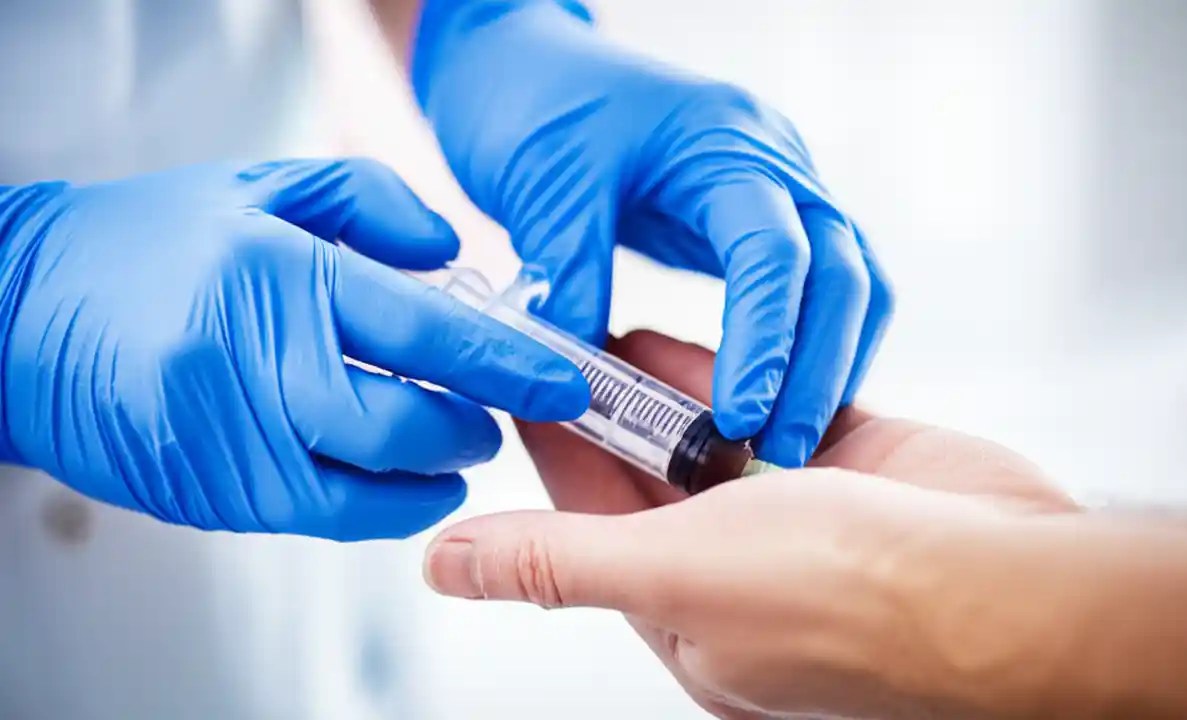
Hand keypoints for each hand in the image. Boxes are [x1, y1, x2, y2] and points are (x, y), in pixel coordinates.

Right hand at [0, 159, 588, 540]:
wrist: (19, 314)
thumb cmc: (143, 246)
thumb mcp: (260, 186)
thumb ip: (370, 204)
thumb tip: (452, 257)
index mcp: (278, 275)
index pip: (427, 332)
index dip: (508, 363)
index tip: (559, 379)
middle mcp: (254, 363)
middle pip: (406, 426)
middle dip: (472, 429)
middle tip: (491, 414)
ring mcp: (229, 439)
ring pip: (369, 488)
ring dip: (433, 475)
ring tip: (449, 447)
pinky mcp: (212, 493)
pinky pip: (321, 516)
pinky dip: (380, 506)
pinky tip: (396, 478)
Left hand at [412, 0, 892, 465]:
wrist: (527, 57)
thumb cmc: (535, 102)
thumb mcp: (545, 183)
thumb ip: (571, 276)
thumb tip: (586, 385)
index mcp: (726, 145)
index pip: (777, 251)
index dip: (767, 339)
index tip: (741, 417)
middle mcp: (773, 166)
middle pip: (843, 273)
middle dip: (821, 368)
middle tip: (782, 455)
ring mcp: (775, 191)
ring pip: (847, 284)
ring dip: (829, 362)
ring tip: (787, 445)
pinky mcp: (756, 222)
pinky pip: (812, 287)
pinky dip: (808, 344)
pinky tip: (777, 398)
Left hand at [423, 331, 1073, 718]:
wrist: (1021, 583)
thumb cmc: (855, 602)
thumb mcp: (679, 577)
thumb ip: (560, 562)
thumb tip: (446, 570)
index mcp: (686, 615)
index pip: (589, 520)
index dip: (552, 447)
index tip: (515, 380)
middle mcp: (740, 569)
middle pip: (651, 475)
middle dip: (607, 408)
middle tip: (558, 332)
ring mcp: (804, 517)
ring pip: (719, 436)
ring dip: (672, 386)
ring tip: (612, 323)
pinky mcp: (859, 467)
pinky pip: (786, 406)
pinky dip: (752, 371)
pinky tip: (711, 333)